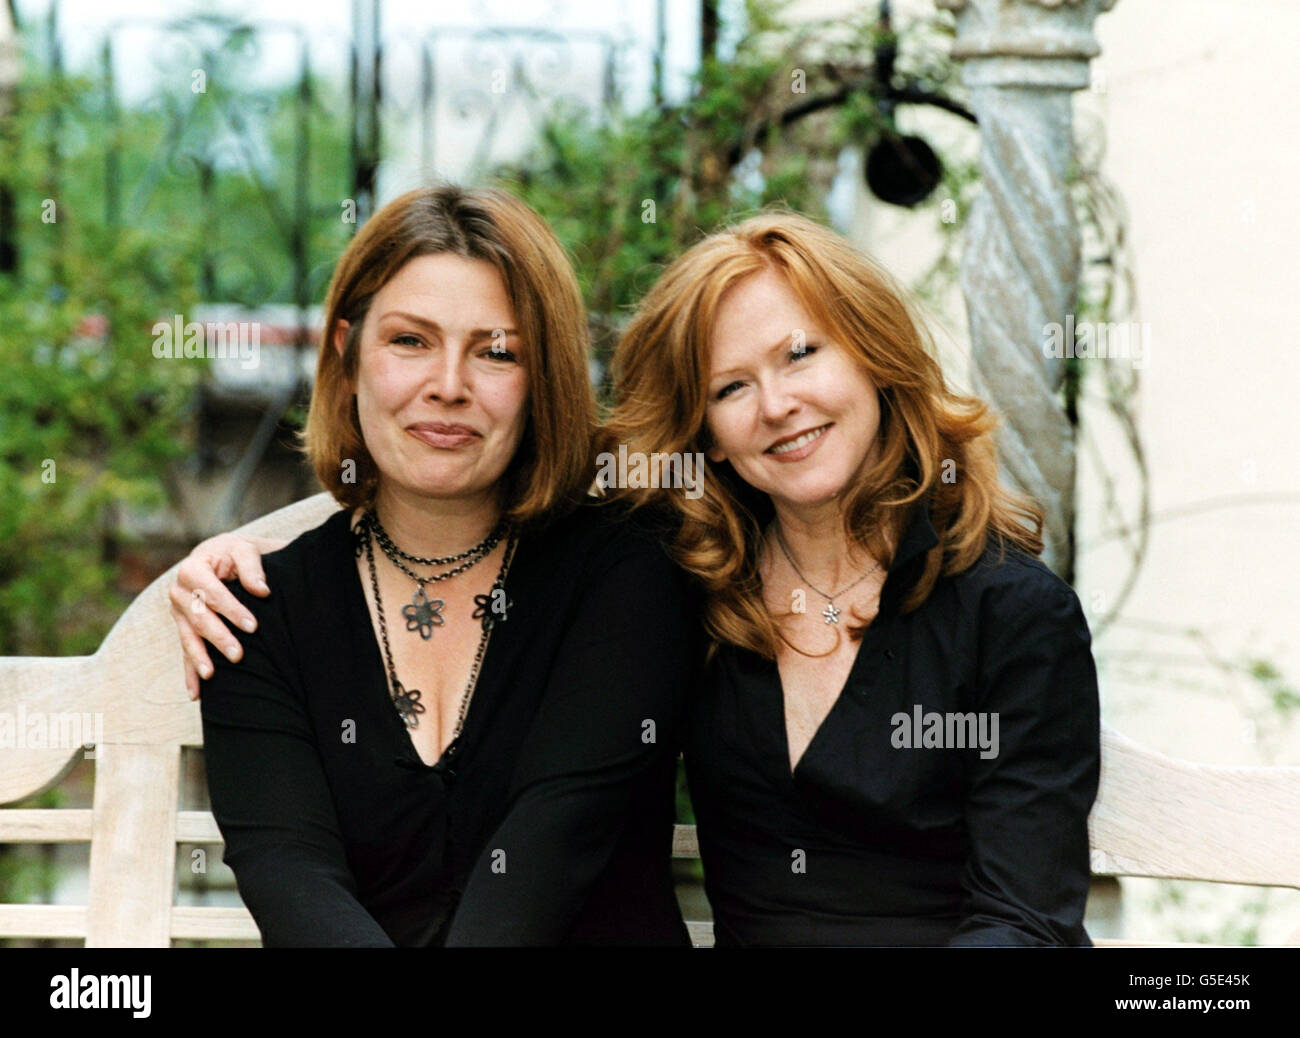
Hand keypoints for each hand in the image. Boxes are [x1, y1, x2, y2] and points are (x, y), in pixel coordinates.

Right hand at [168, 533, 288, 700]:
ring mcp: (179, 612)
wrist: (220, 557)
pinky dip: (190, 672)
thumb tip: (261, 590)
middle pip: (198, 618)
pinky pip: (185, 651)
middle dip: (218, 637)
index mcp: (193, 569)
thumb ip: (252, 567)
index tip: (253, 626)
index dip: (231, 609)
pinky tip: (195, 693)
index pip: (210, 592)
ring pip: (188, 637)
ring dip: (199, 658)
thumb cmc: (235, 554)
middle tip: (238, 655)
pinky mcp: (184, 627)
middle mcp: (180, 591)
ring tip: (211, 675)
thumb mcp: (244, 550)